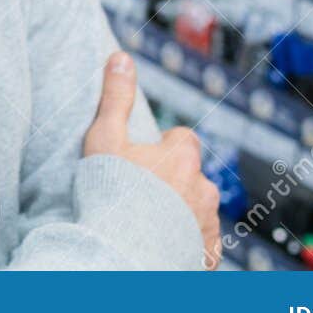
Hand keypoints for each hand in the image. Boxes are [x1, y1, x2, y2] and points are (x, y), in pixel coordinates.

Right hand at [83, 50, 221, 268]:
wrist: (121, 255)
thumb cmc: (111, 194)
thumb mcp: (105, 138)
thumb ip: (116, 97)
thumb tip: (121, 56)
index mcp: (183, 157)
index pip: (183, 140)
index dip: (162, 147)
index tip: (140, 161)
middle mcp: (204, 189)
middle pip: (193, 177)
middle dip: (174, 183)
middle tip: (140, 196)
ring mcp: (207, 224)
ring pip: (199, 211)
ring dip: (181, 214)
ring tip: (148, 226)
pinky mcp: (206, 256)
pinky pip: (201, 246)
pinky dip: (187, 246)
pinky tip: (163, 249)